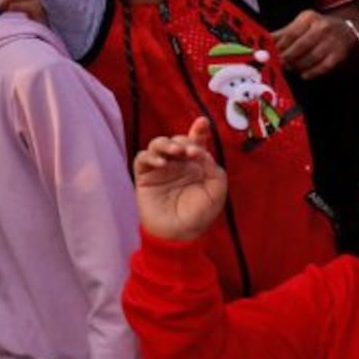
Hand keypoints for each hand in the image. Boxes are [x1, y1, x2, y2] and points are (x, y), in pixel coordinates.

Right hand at [131, 118, 226, 241]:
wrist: (179, 235)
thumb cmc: (199, 215)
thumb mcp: (216, 190)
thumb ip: (213, 168)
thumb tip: (201, 151)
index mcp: (195, 165)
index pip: (196, 142)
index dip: (199, 130)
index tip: (202, 122)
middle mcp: (177, 164)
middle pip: (177, 140)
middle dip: (184, 141)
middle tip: (191, 152)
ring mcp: (160, 169)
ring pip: (158, 144)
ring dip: (166, 144)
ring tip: (175, 153)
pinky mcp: (144, 176)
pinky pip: (142, 158)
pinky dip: (151, 157)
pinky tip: (162, 164)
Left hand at [273, 10, 357, 77]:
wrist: (347, 30)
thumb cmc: (317, 28)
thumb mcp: (301, 25)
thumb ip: (282, 34)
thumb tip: (262, 43)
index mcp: (309, 18)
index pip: (290, 34)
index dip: (278, 47)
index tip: (269, 55)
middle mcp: (323, 28)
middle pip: (300, 47)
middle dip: (287, 58)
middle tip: (278, 65)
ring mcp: (333, 41)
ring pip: (310, 58)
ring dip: (297, 66)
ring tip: (290, 68)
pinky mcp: (340, 55)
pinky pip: (323, 67)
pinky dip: (312, 73)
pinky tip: (303, 75)